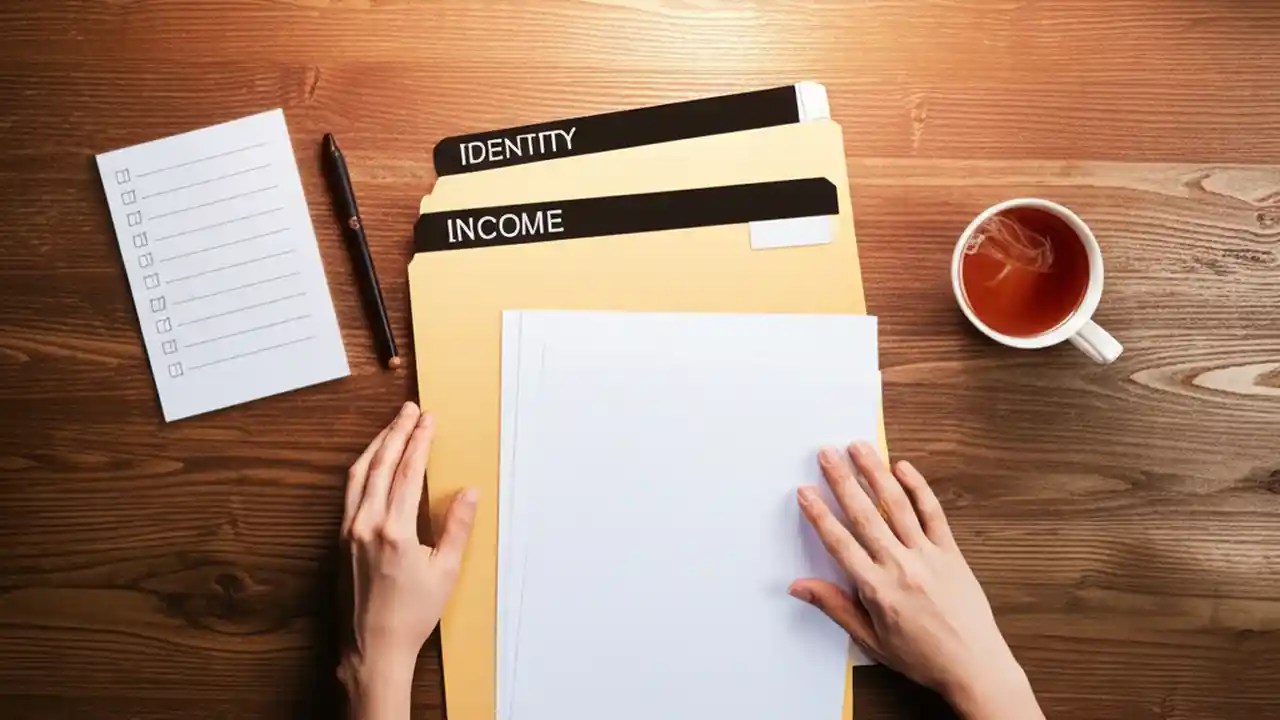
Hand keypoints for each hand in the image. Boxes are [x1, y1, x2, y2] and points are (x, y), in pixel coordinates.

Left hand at [338, 402, 477, 719]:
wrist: (371, 647)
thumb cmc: (411, 615)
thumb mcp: (446, 571)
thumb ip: (457, 526)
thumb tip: (468, 491)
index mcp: (394, 530)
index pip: (407, 471)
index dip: (419, 441)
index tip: (428, 418)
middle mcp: (365, 524)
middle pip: (380, 464)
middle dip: (397, 432)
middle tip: (410, 410)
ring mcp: (348, 531)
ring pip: (358, 475)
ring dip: (376, 446)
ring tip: (392, 426)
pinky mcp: (339, 541)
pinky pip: (349, 493)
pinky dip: (361, 469)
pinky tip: (371, 462)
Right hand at [790, 443, 1042, 719]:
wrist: (974, 666)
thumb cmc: (922, 657)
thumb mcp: (870, 639)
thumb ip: (835, 606)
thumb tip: (799, 587)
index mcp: (878, 589)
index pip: (840, 543)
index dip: (820, 515)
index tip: (805, 492)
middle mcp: (901, 566)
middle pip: (865, 514)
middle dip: (842, 480)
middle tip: (826, 453)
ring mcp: (928, 555)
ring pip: (896, 505)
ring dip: (875, 473)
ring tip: (859, 447)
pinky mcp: (951, 552)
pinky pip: (933, 513)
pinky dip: (918, 488)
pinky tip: (903, 467)